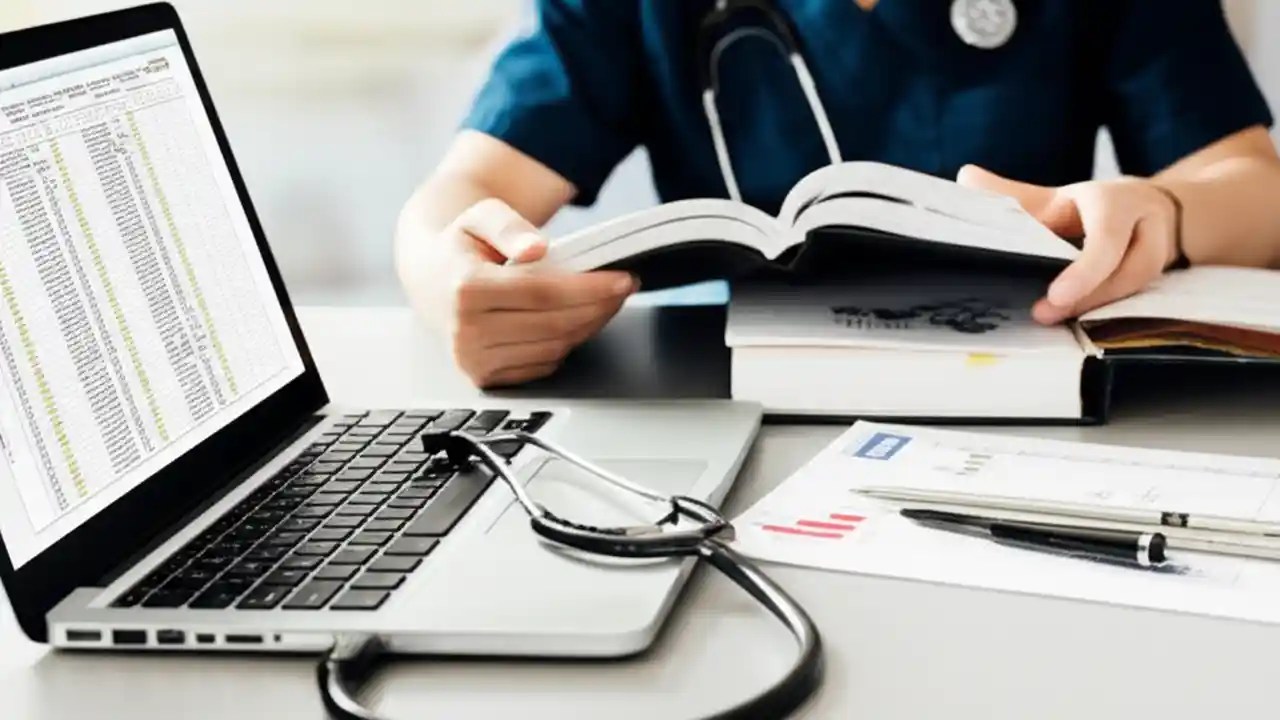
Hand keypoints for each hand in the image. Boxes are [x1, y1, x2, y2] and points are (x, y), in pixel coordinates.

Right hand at [406, 198, 636, 387]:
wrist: (428, 277)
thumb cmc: (461, 245)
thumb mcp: (479, 215)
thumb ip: (507, 225)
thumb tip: (534, 248)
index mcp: (465, 289)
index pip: (542, 293)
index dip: (589, 288)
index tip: (622, 279)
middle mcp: (465, 331)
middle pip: (553, 325)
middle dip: (598, 307)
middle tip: (624, 288)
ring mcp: (473, 359)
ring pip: (553, 348)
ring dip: (588, 325)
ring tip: (606, 301)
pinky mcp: (483, 377)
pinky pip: (542, 365)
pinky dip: (566, 343)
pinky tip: (576, 320)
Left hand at [957, 165, 1180, 324]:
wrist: (1155, 210)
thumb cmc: (1093, 207)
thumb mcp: (1057, 197)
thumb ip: (1013, 194)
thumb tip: (965, 177)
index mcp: (1116, 203)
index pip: (1107, 238)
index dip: (1085, 270)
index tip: (1056, 295)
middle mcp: (1145, 229)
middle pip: (1127, 271)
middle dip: (1086, 297)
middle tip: (1043, 314)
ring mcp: (1158, 256)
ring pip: (1133, 289)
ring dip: (1093, 308)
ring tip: (1051, 317)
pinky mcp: (1158, 279)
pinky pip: (1135, 300)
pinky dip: (1103, 312)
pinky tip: (1072, 320)